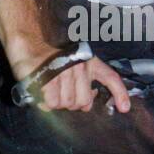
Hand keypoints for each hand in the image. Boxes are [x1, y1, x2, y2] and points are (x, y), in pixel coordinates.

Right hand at [11, 45, 130, 113]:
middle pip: (84, 101)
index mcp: (90, 63)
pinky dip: (46, 103)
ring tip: (50, 90)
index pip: (111, 78)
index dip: (120, 94)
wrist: (29, 45)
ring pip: (67, 103)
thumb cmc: (50, 60)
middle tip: (61, 94)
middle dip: (72, 103)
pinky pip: (52, 103)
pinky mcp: (50, 79)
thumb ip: (83, 85)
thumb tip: (87, 105)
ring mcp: (65, 73)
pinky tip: (43, 93)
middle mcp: (80, 67)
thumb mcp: (73, 67)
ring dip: (57, 102)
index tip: (124, 108)